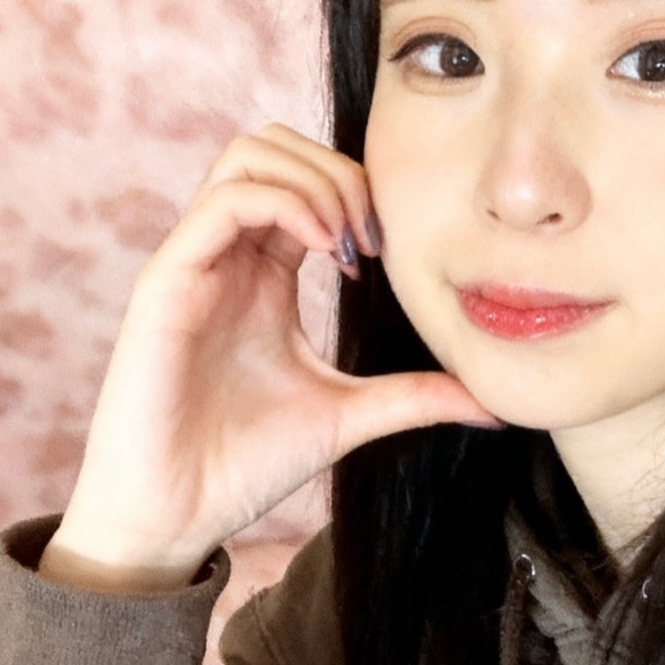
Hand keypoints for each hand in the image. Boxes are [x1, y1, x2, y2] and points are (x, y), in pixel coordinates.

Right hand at [40, 124, 498, 590]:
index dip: (359, 193)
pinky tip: (324, 251)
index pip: (307, 183)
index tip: (390, 250)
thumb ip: (416, 396)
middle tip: (373, 238)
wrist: (175, 516)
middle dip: (340, 171)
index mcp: (264, 273)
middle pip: (277, 148)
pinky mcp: (169, 279)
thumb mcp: (350, 415)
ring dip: (315, 179)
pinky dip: (287, 203)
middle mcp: (228, 255)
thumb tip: (495, 405)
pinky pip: (228, 199)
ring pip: (250, 155)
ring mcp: (196, 261)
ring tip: (348, 241)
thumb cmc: (245, 464)